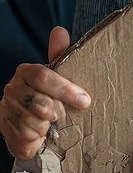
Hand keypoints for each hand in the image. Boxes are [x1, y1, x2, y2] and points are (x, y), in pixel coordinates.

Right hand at [0, 27, 90, 160]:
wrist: (31, 121)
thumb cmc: (48, 95)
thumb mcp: (57, 74)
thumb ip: (60, 54)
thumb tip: (59, 31)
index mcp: (25, 72)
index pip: (44, 77)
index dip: (66, 90)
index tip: (84, 100)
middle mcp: (12, 89)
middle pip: (41, 104)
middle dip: (57, 112)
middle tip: (61, 114)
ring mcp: (6, 110)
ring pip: (33, 125)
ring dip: (46, 127)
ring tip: (49, 124)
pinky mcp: (5, 131)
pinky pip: (25, 141)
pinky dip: (36, 141)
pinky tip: (39, 135)